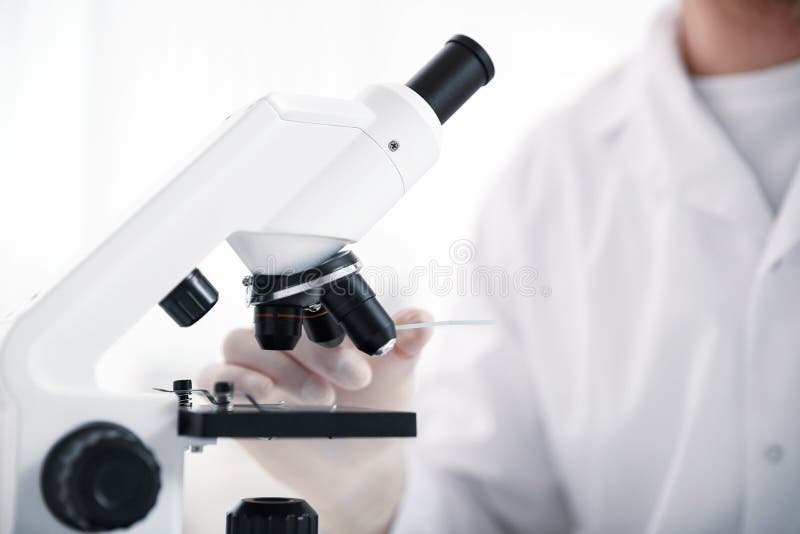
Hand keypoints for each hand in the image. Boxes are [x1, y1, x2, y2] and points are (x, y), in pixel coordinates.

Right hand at [197, 308, 433, 533]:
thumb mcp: (394, 380)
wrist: (357, 463)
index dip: (334, 324)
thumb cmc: (372, 412)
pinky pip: (217, 375)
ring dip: (281, 368)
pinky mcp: (235, 396)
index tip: (367, 359)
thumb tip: (423, 319)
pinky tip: (267, 394)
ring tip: (321, 397)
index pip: (310, 301)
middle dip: (316, 351)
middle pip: (276, 322)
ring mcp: (256, 366)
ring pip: (242, 342)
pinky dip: (236, 379)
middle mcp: (283, 340)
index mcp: (317, 325)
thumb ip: (404, 348)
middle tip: (355, 379)